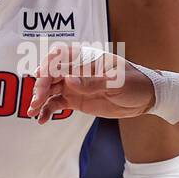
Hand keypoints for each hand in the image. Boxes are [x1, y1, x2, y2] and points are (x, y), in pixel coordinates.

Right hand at [27, 43, 155, 123]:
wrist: (144, 97)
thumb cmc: (133, 82)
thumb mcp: (116, 82)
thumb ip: (92, 81)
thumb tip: (69, 80)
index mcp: (84, 58)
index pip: (59, 57)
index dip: (46, 66)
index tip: (41, 79)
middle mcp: (75, 69)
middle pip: (50, 74)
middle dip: (40, 87)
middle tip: (36, 102)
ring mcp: (73, 84)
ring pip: (49, 89)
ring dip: (39, 100)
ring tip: (33, 113)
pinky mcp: (75, 99)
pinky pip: (56, 103)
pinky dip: (47, 110)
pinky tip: (42, 120)